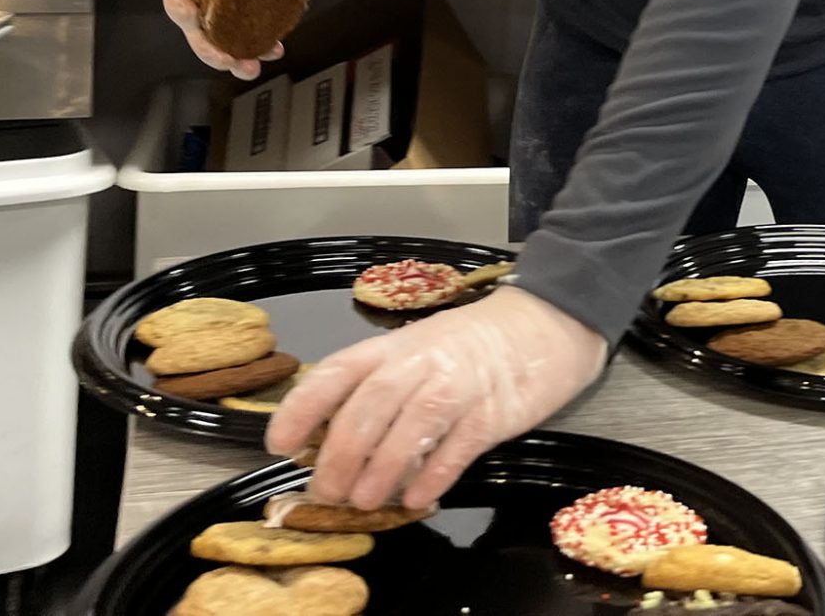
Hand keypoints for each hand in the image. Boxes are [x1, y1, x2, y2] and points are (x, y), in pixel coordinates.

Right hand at [161, 0, 350, 78]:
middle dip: (207, 47)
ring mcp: (238, 3)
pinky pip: (251, 38)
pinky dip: (259, 49)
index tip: (191, 16)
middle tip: (227, 59)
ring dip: (232, 58)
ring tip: (250, 68)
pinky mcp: (260, 14)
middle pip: (197, 23)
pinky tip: (275, 50)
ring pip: (221, 38)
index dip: (178, 4)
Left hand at [265, 286, 606, 509]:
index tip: (279, 444)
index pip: (337, 373)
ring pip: (409, 429)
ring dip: (381, 471)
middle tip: (326, 492)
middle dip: (340, 456)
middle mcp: (421, 362)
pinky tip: (419, 497)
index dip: (302, 408)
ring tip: (366, 502)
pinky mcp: (494, 410)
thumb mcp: (419, 350)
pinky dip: (434, 475)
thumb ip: (381, 387)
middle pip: (368, 408)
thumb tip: (333, 442)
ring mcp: (459, 385)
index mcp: (393, 346)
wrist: (545, 323)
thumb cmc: (473, 343)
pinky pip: (456, 448)